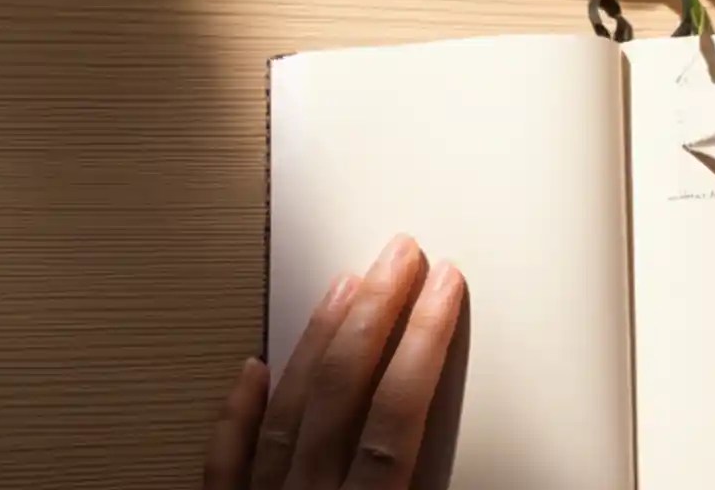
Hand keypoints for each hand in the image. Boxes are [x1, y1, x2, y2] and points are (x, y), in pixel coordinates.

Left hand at [202, 234, 464, 489]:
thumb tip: (488, 444)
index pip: (399, 408)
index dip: (424, 339)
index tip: (442, 286)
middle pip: (343, 387)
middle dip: (376, 311)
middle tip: (398, 256)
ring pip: (288, 407)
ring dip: (318, 338)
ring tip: (344, 283)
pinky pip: (226, 458)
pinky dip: (239, 409)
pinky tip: (251, 368)